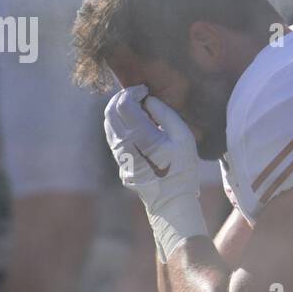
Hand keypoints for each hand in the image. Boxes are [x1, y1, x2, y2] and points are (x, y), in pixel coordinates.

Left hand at [105, 86, 207, 261]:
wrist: (171, 201)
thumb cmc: (182, 168)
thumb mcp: (184, 137)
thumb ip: (165, 114)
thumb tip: (149, 101)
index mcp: (141, 136)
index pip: (124, 103)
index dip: (133, 91)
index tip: (144, 90)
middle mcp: (125, 144)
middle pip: (110, 110)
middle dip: (122, 97)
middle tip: (138, 95)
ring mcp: (119, 154)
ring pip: (108, 123)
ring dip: (118, 110)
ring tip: (137, 109)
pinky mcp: (119, 162)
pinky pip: (112, 136)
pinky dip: (119, 124)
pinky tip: (135, 125)